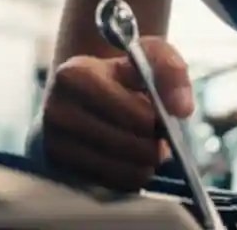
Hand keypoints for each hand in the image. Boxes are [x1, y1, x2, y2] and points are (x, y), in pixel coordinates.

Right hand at [41, 36, 192, 191]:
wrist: (82, 89)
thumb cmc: (119, 72)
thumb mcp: (147, 54)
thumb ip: (171, 70)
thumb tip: (182, 109)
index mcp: (74, 75)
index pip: (135, 116)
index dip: (158, 121)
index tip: (162, 116)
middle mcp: (57, 110)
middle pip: (131, 146)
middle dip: (154, 144)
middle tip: (161, 137)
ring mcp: (55, 142)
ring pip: (125, 170)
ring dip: (146, 162)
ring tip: (148, 145)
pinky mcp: (61, 167)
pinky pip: (114, 183)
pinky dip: (132, 173)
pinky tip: (133, 157)